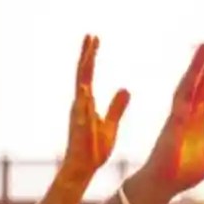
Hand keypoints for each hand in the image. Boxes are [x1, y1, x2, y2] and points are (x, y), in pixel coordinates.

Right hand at [61, 35, 129, 182]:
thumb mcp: (111, 124)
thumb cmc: (95, 149)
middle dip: (86, 53)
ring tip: (89, 49)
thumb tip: (125, 89)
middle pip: (82, 73)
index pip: (87, 73)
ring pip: (81, 84)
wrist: (83, 168)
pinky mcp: (80, 124)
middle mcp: (79, 103)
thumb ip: (117, 107)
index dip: (91, 56)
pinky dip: (85, 95)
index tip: (95, 39)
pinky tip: (89, 84)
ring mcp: (78, 112)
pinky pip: (82, 107)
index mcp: (86, 102)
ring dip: (85, 67)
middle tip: (91, 35)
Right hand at [135, 43, 203, 197]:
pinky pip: (180, 100)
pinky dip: (188, 85)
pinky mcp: (172, 123)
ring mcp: (179, 116)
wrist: (162, 187)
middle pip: (203, 83)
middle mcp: (188, 114)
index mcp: (198, 121)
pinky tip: (194, 71)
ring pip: (190, 84)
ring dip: (199, 65)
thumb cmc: (181, 174)